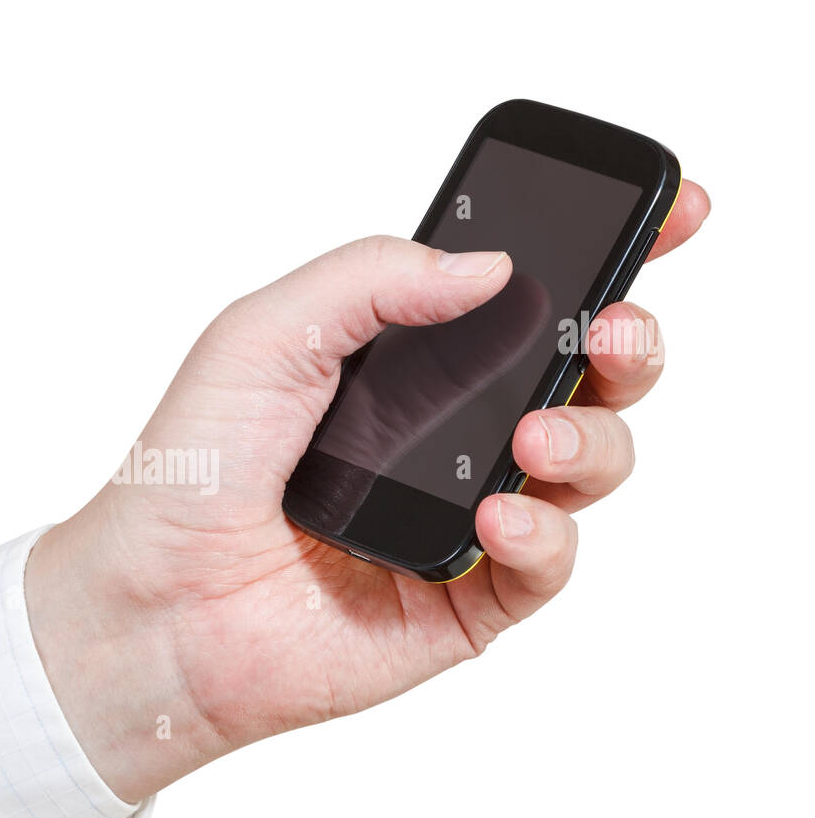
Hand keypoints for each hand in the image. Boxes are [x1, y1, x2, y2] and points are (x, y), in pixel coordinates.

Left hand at [26, 182, 710, 803]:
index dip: (602, 263)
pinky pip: (547, 565)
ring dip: (591, 442)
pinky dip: (545, 536)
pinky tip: (502, 517)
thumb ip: (371, 279)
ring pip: (585, 469)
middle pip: (581, 383)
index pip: (524, 306)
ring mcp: (459, 517)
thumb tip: (493, 266)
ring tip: (537, 438)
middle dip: (625, 347)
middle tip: (613, 334)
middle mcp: (445, 437)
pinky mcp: (463, 601)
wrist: (154, 601)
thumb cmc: (192, 468)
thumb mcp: (264, 333)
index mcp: (405, 365)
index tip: (663, 216)